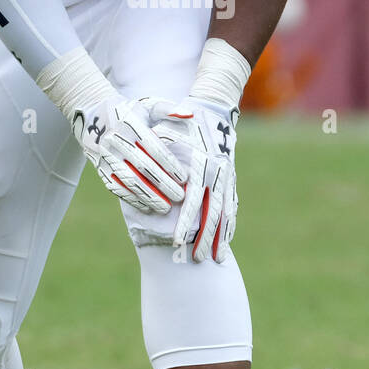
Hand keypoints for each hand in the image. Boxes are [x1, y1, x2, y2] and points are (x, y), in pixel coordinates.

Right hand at [73, 95, 187, 215]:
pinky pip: (116, 187)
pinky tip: (147, 207)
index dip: (169, 164)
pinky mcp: (100, 168)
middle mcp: (116, 140)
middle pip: (142, 166)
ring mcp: (106, 156)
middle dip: (162, 184)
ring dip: (148, 196)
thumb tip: (189, 115)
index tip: (184, 178)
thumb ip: (168, 109)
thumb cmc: (130, 111)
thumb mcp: (147, 105)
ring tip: (166, 207)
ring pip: (129, 180)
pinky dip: (132, 198)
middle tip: (180, 197)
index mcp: (131, 124)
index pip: (153, 147)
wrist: (93, 115)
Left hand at [154, 101, 238, 262]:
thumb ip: (155, 150)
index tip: (177, 241)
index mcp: (200, 164)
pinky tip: (226, 240)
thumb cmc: (183, 121)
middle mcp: (216, 173)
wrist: (213, 109)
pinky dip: (229, 224)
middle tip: (197, 260)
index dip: (185, 222)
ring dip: (221, 237)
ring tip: (217, 259)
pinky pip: (231, 205)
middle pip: (212, 212)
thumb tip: (137, 166)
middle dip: (205, 238)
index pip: (192, 199)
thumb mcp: (165, 130)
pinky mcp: (231, 177)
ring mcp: (226, 176)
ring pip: (225, 212)